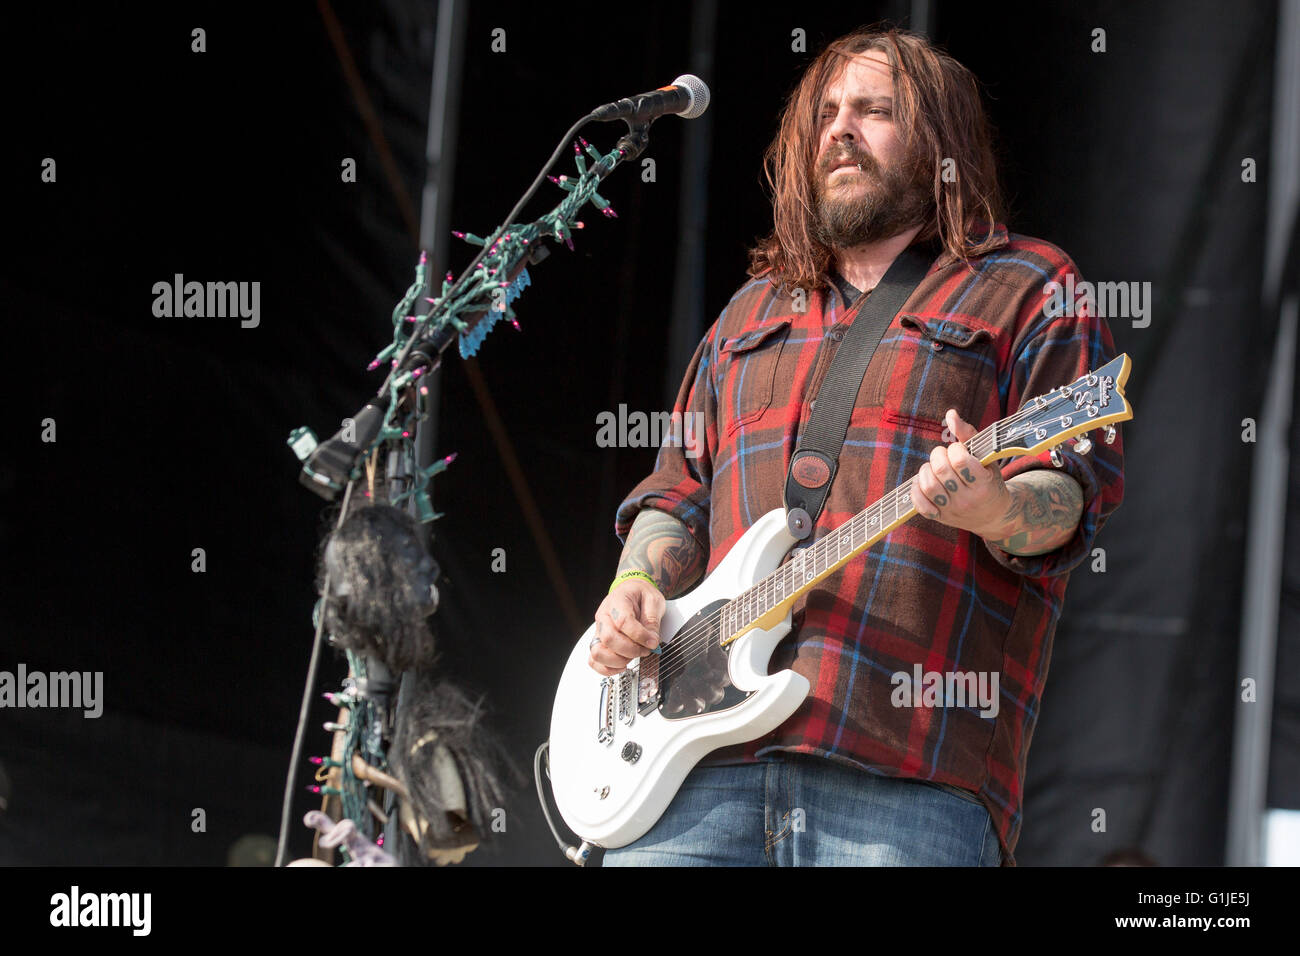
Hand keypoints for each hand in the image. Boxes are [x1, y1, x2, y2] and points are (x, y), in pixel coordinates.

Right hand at [588, 578, 664, 675]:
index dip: (639, 635)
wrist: (631, 591)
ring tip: (633, 657)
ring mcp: (599, 630)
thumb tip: (651, 641)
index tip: (653, 642)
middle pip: (609, 639)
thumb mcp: (653, 601)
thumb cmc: (640, 595)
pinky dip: (607, 669)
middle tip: (645, 650)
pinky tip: (622, 666)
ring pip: (597, 652)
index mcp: (617, 602)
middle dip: (630, 650)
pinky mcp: (599, 642)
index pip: (623, 621)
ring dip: (618, 660)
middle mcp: (603, 617)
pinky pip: (594, 661)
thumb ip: (652, 621)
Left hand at [909, 408, 1010, 536]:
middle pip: (941, 471)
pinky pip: (920, 505)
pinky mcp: (941, 518)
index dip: (954, 449)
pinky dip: (916, 490)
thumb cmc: (989, 479)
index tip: (958, 449)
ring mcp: (953, 511)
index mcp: (983, 484)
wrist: (994, 515)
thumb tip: (950, 414)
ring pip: (929, 486)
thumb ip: (968, 434)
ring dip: (925, 470)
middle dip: (938, 456)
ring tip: (933, 467)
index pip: (960, 461)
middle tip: (943, 455)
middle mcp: (968, 500)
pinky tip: (923, 481)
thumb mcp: (986, 458)